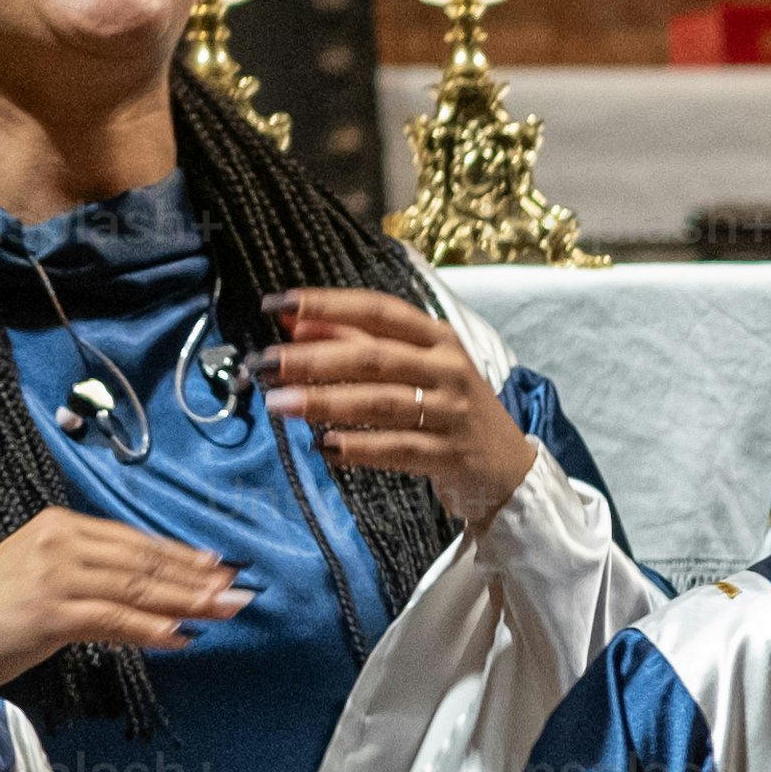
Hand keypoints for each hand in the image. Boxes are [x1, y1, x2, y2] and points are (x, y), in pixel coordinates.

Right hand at [0, 506, 247, 688]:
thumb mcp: (44, 586)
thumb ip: (91, 582)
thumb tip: (148, 599)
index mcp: (59, 527)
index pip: (135, 542)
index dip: (182, 557)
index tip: (221, 569)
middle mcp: (59, 541)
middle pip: (144, 561)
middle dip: (198, 579)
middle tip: (242, 592)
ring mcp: (54, 574)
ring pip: (137, 587)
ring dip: (187, 602)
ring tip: (226, 611)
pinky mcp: (49, 610)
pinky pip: (114, 619)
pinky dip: (153, 629)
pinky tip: (182, 637)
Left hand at [257, 291, 539, 530]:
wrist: (507, 467)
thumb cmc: (447, 406)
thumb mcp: (414, 366)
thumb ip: (358, 341)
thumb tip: (295, 325)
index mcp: (437, 337)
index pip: (377, 309)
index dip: (326, 304)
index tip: (276, 305)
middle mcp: (447, 367)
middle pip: (374, 356)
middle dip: (313, 357)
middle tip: (264, 363)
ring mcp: (451, 412)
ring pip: (382, 402)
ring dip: (326, 402)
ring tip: (279, 404)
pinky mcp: (450, 454)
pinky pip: (398, 449)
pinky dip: (359, 448)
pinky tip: (324, 447)